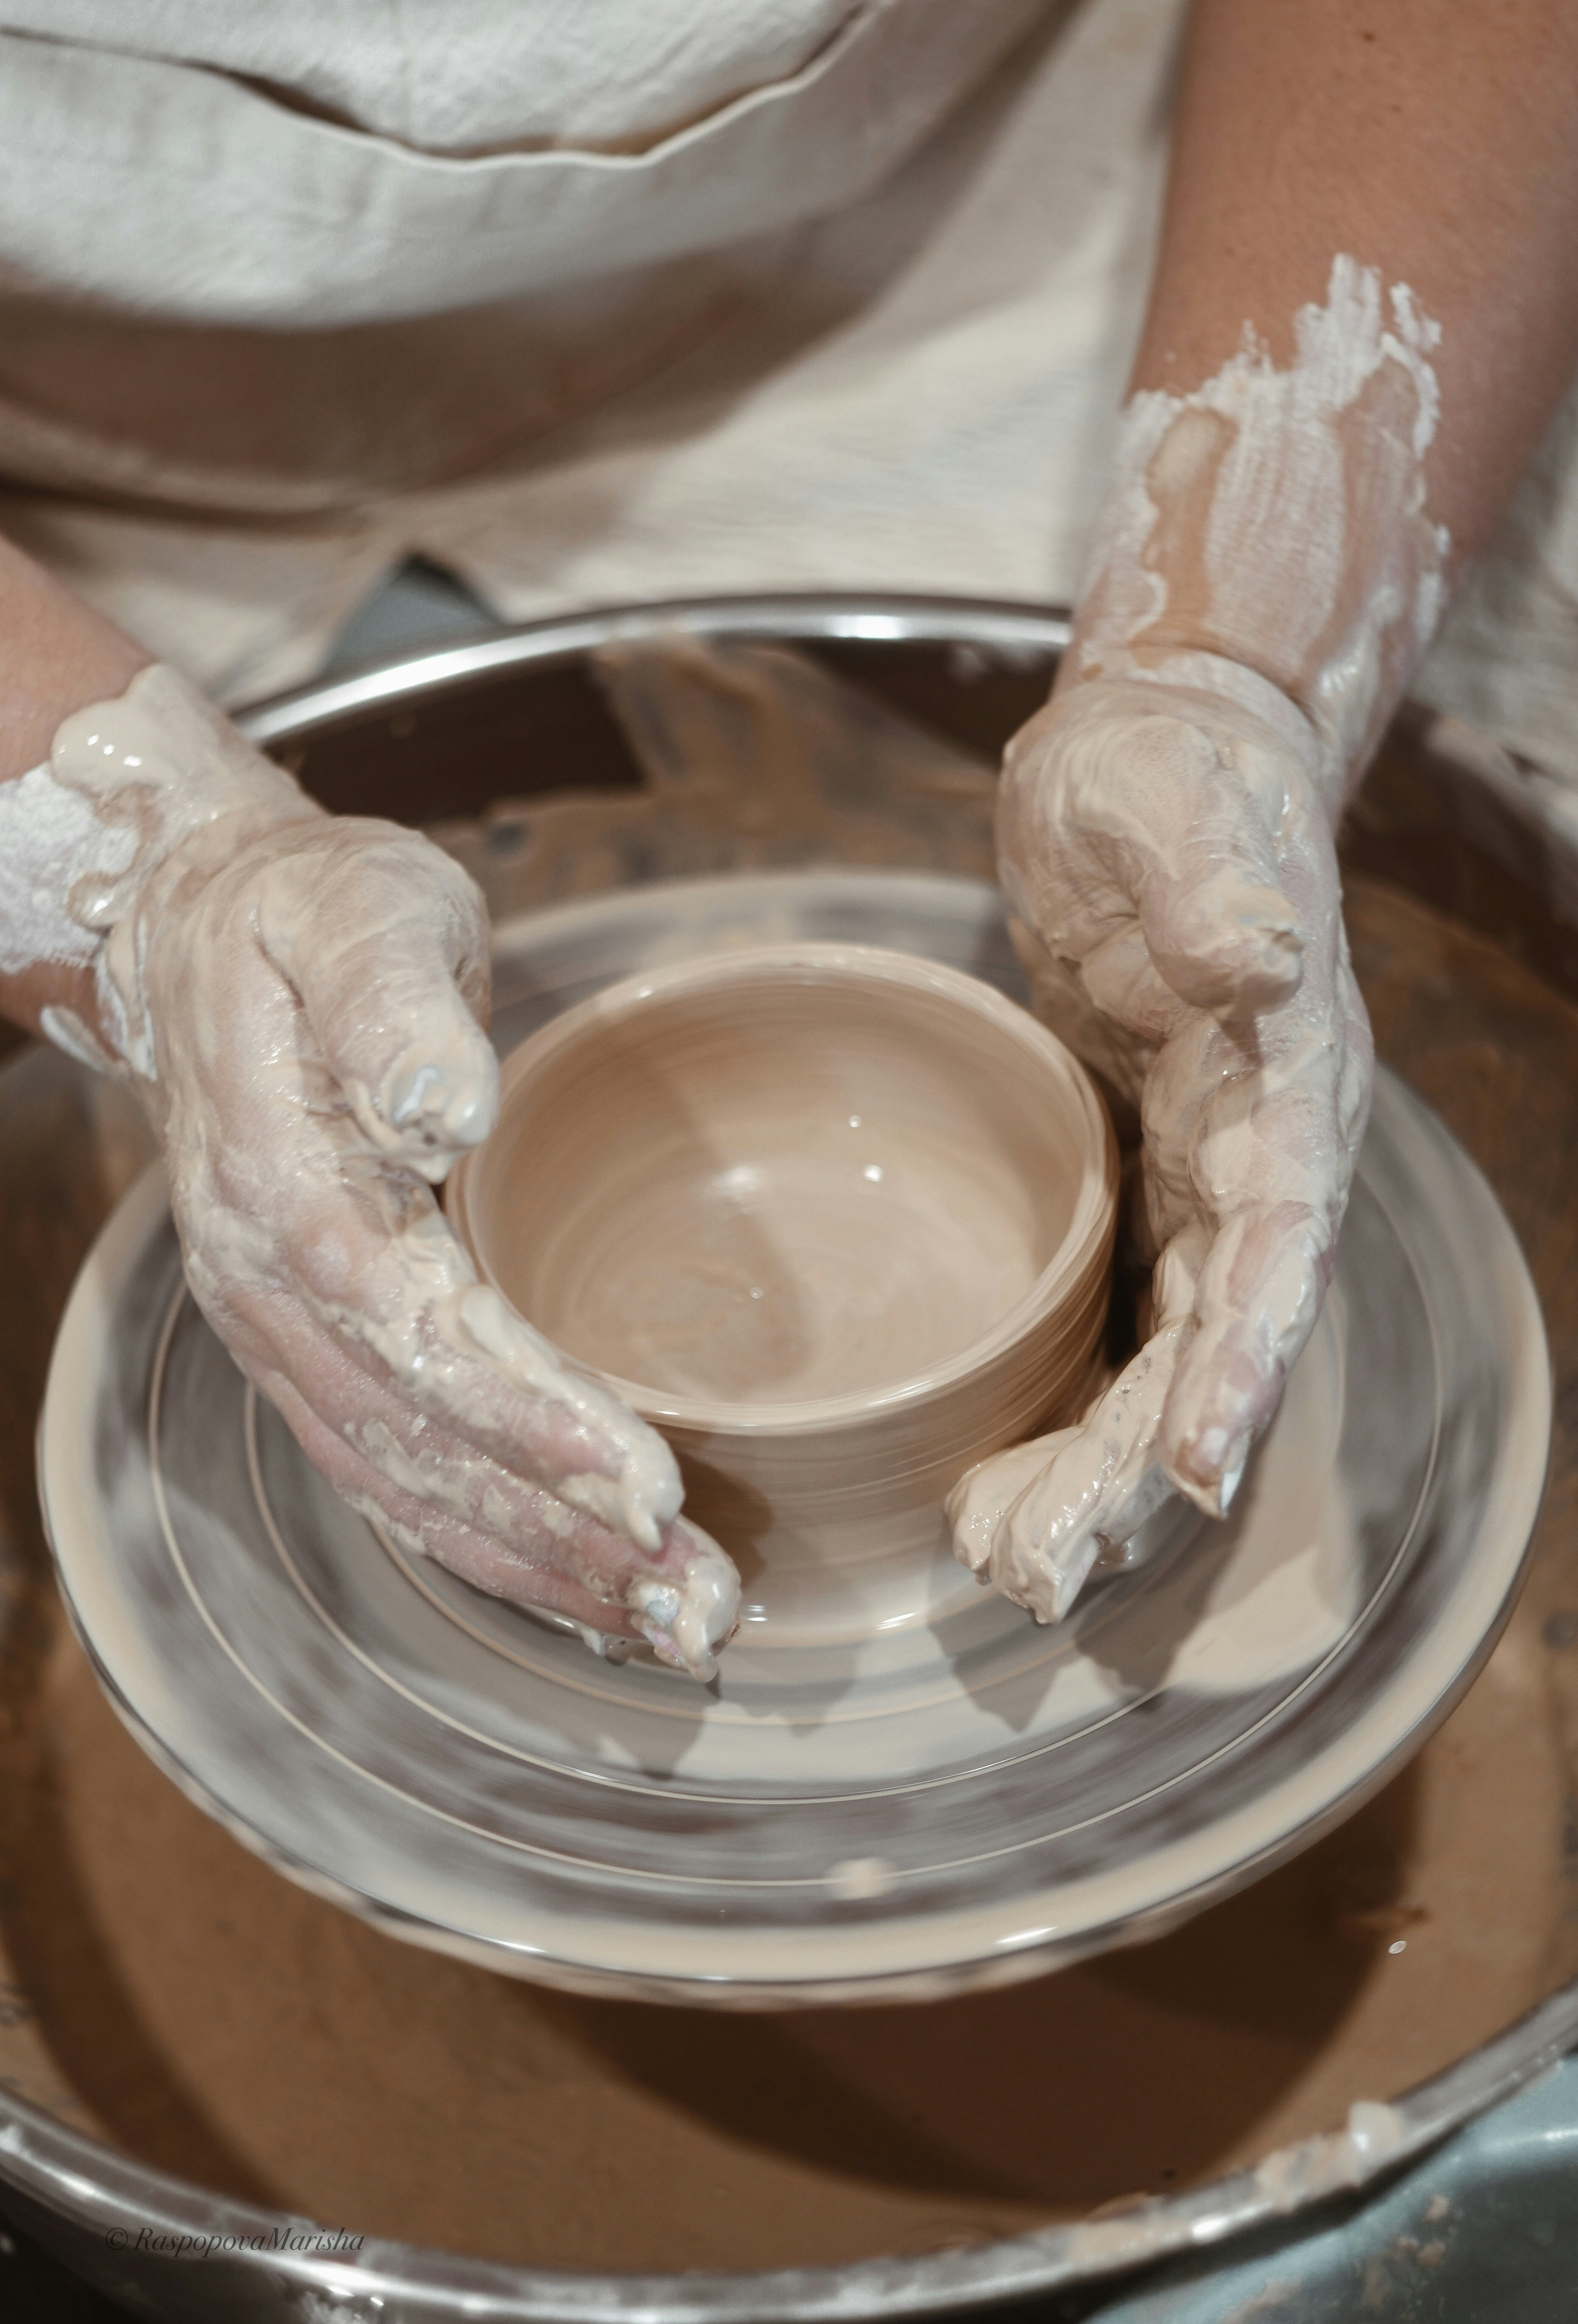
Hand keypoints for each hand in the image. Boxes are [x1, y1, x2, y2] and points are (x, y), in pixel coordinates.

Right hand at [54, 668, 739, 1676]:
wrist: (206, 933)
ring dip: (537, 1563)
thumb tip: (449, 1105)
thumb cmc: (309, 914)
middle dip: (559, 1531)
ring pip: (407, 1481)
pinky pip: (397, 1468)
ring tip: (666, 1625)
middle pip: (415, 1441)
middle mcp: (269, 1287)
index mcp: (280, 1183)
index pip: (409, 1324)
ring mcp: (285, 1332)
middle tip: (694, 1602)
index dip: (524, 1412)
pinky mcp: (317, 1348)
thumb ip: (394, 1005)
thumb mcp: (357, 913)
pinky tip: (579, 1582)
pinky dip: (490, 1537)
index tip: (646, 1481)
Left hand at [948, 669, 1372, 1621]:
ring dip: (1102, 1463)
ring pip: (1166, 1352)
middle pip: (1218, 1334)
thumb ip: (1219, 888)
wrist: (1149, 759)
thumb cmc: (1165, 776)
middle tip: (1046, 1564)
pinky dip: (1073, 1405)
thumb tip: (1268, 960)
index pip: (1278, 1238)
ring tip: (1014, 1560)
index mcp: (1287, 1075)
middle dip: (1146, 1458)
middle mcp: (1257, 1150)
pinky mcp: (1134, 1180)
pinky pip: (1116, 1317)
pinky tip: (1005, 1481)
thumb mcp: (1174, 804)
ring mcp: (1198, 1176)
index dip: (1247, 1356)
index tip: (1193, 1460)